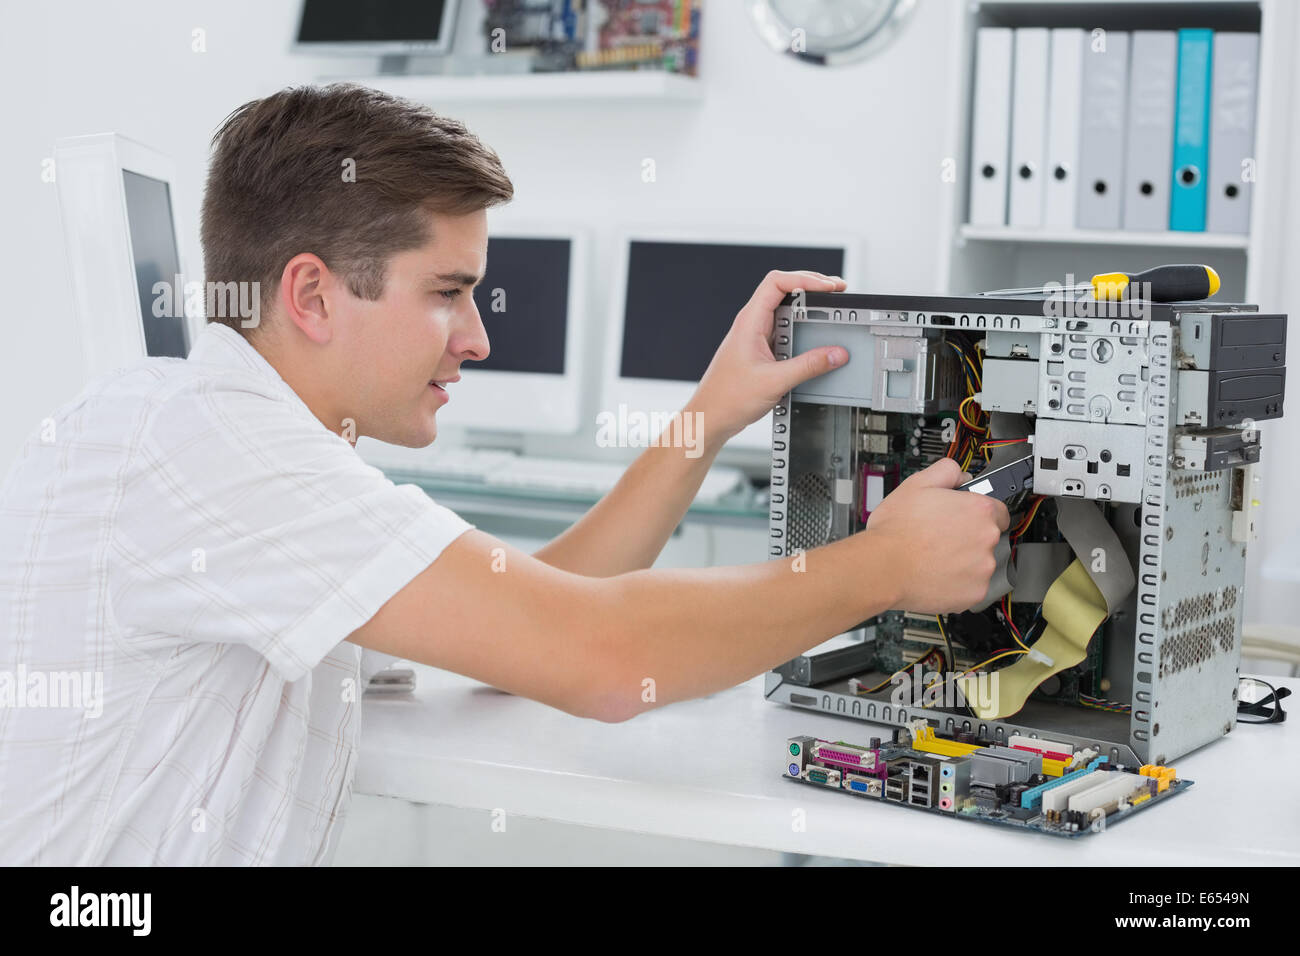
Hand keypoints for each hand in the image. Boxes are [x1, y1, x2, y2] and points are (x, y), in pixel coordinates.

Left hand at [689, 270, 847, 444]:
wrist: (710, 417)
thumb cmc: (727, 398)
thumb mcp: (775, 381)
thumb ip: (808, 366)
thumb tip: (835, 354)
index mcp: (749, 321)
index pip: (777, 282)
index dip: (805, 279)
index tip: (828, 287)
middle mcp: (751, 324)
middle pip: (783, 290)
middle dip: (812, 287)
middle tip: (837, 291)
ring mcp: (755, 336)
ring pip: (785, 311)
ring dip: (808, 309)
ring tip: (830, 310)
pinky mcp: (760, 350)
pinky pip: (784, 331)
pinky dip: (802, 330)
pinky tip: (814, 338)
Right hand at [863, 458, 1009, 613]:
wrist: (883, 567)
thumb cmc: (896, 530)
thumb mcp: (917, 484)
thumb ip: (946, 471)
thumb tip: (960, 474)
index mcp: (979, 510)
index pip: (999, 510)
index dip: (980, 514)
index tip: (967, 519)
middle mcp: (988, 538)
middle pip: (990, 537)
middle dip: (970, 537)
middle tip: (943, 537)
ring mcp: (983, 568)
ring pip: (982, 563)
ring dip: (966, 561)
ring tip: (936, 557)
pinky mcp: (975, 593)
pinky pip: (973, 586)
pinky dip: (959, 583)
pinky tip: (938, 573)